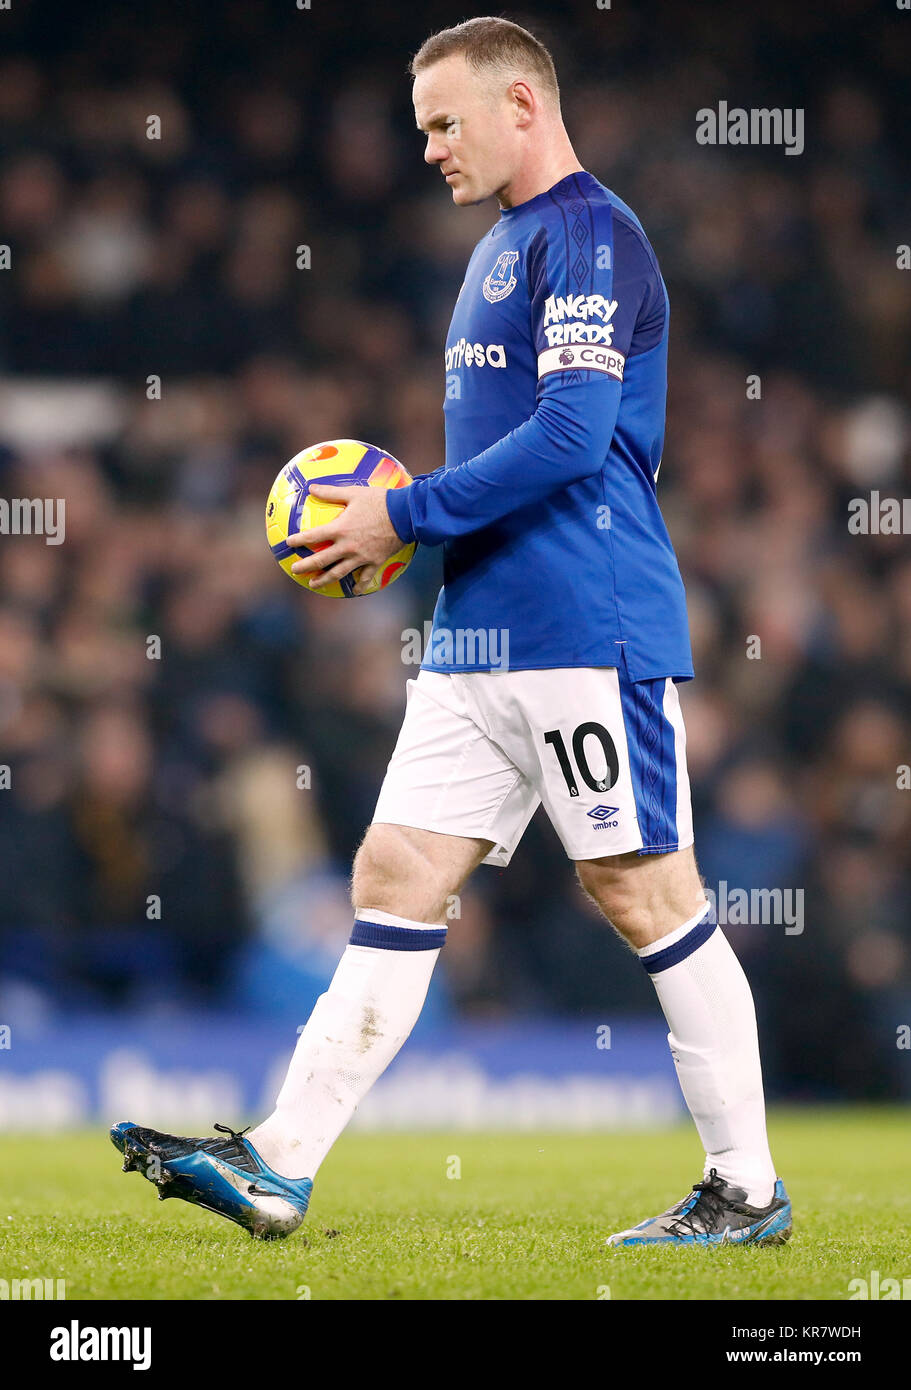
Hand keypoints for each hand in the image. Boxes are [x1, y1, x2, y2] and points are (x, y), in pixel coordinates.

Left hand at [288, 484, 405, 595]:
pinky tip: (355, 590)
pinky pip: (365, 577)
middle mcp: (347, 546)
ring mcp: (361, 557)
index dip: (299, 540)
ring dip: (324, 579)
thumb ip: (331, 492)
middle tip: (294, 570)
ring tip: (314, 584)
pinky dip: (359, 585)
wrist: (405, 515)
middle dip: (305, 566)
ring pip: (338, 573)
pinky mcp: (375, 562)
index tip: (288, 543)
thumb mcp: (354, 493)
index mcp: (340, 529)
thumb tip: (312, 487)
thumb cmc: (379, 501)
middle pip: (321, 560)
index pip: (313, 537)